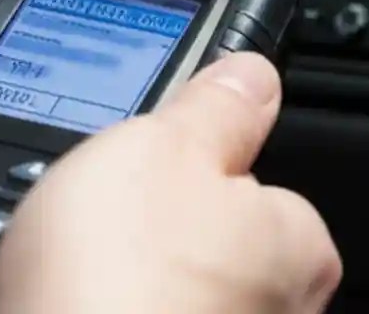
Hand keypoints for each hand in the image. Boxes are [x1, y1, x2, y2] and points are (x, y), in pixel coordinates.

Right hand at [0, 53, 342, 313]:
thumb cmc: (120, 282)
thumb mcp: (162, 144)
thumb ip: (215, 109)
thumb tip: (250, 78)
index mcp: (293, 241)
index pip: (261, 189)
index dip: (195, 172)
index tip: (149, 169)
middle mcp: (280, 311)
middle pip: (218, 253)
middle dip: (163, 240)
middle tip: (103, 226)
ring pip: (177, 299)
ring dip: (133, 289)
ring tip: (79, 277)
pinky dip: (109, 313)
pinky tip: (74, 310)